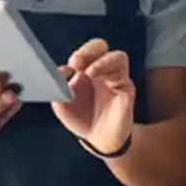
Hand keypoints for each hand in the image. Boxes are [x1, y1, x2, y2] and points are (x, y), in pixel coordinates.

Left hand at [51, 38, 134, 154]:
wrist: (98, 139)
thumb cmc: (80, 118)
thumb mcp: (62, 104)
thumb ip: (59, 86)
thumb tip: (63, 69)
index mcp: (84, 70)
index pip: (85, 52)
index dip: (79, 54)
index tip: (71, 65)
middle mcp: (101, 70)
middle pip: (101, 47)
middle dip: (91, 49)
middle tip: (79, 61)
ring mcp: (116, 78)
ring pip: (118, 57)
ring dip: (102, 61)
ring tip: (89, 73)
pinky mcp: (126, 88)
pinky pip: (123, 74)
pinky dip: (110, 74)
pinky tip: (99, 81)